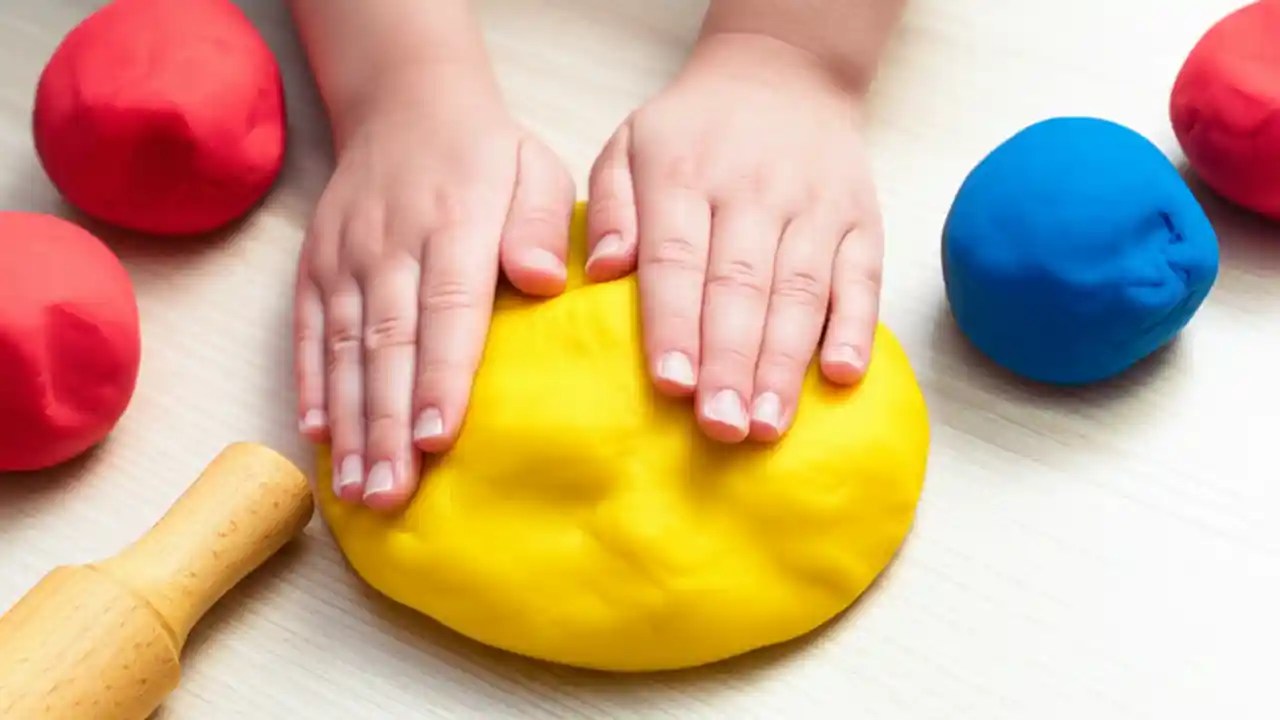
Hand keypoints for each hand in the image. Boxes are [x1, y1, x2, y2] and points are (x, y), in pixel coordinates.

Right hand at [295, 68, 574, 509]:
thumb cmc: (486, 154)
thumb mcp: (533, 167)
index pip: (448, 308)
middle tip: (391, 495)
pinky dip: (311, 384)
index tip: (438, 438)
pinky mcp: (315, 266)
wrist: (404, 103)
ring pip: (344, 349)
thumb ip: (540, 223)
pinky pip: (308, 331)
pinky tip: (317, 436)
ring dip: (350, 422)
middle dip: (387, 425)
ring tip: (356, 489)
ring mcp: (345, 256)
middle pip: (389, 344)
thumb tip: (542, 279)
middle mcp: (391, 244)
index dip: (441, 376)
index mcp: (454, 223)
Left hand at [585, 32, 884, 443]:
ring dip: (785, 363)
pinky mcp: (860, 218)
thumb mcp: (629, 145)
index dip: (675, 325)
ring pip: (800, 291)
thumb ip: (610, 208)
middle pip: (740, 286)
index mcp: (682, 173)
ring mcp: (813, 204)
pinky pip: (861, 277)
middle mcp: (752, 189)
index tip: (671, 387)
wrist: (784, 73)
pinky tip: (840, 376)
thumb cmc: (691, 132)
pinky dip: (856, 328)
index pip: (678, 259)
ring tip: (769, 425)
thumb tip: (604, 270)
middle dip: (731, 362)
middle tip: (722, 429)